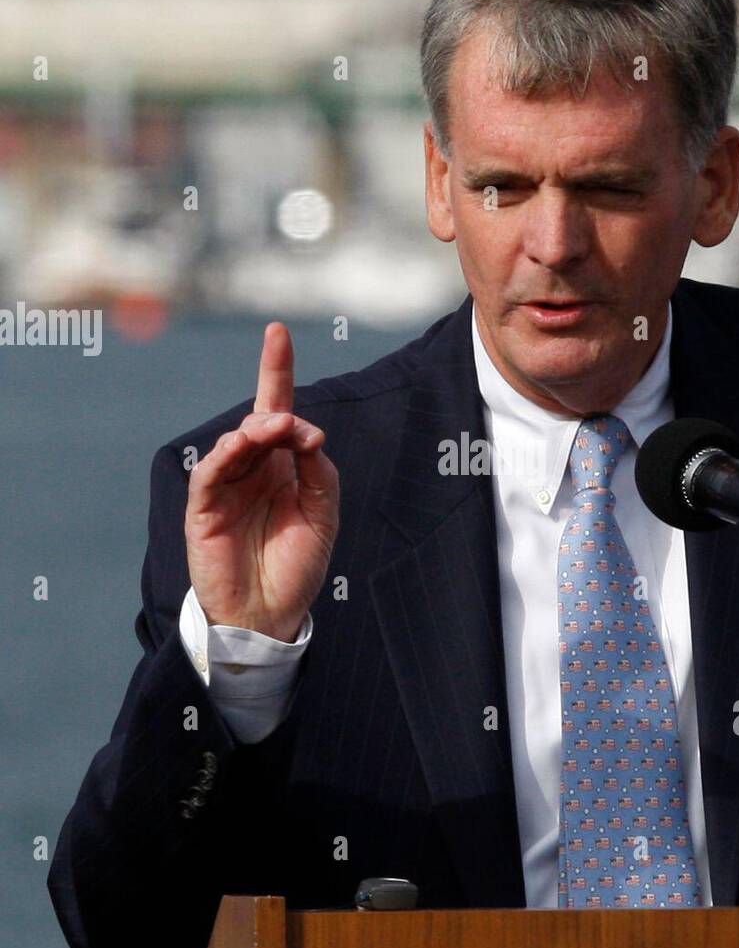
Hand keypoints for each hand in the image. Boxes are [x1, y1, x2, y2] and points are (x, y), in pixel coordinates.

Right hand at [185, 322, 338, 641]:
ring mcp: (227, 487)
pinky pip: (210, 472)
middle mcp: (253, 469)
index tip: (278, 332)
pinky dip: (224, 454)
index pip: (277, 410)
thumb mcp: (324, 514)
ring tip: (276, 429)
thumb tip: (306, 431)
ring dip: (256, 429)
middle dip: (276, 411)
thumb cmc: (297, 565)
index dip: (276, 371)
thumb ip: (319, 470)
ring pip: (235, 441)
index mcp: (282, 466)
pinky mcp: (204, 509)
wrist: (270, 615)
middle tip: (293, 425)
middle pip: (259, 420)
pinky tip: (240, 446)